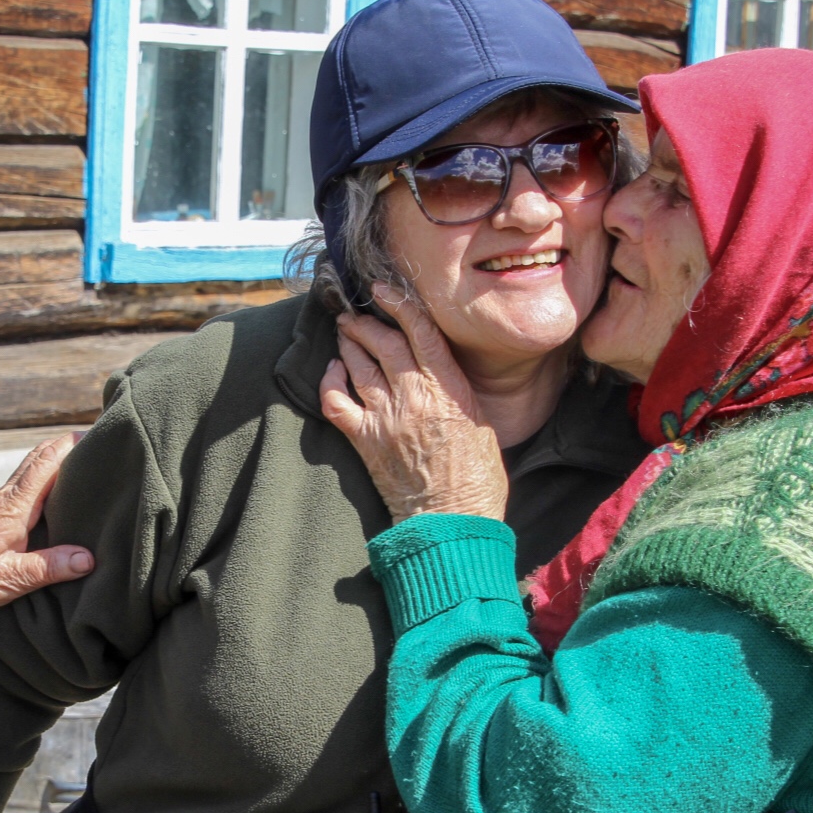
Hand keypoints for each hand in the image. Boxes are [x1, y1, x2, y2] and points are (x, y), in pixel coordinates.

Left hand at [0, 434, 95, 618]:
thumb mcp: (8, 580)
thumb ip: (48, 568)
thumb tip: (88, 558)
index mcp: (13, 508)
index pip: (45, 464)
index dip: (69, 445)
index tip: (94, 433)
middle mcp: (5, 498)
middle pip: (37, 458)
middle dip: (65, 444)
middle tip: (96, 439)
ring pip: (30, 469)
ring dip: (55, 458)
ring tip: (83, 459)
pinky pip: (24, 485)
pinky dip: (43, 476)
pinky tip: (56, 489)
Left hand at [319, 291, 508, 522]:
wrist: (453, 522)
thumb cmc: (478, 480)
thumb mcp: (481, 423)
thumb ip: (457, 391)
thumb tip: (440, 371)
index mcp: (449, 389)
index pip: (420, 332)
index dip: (399, 304)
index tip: (383, 290)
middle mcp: (414, 397)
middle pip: (382, 343)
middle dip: (366, 322)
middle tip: (356, 314)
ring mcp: (386, 418)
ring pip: (358, 365)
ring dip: (348, 344)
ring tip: (344, 333)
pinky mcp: (365, 441)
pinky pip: (336, 402)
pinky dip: (331, 381)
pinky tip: (333, 372)